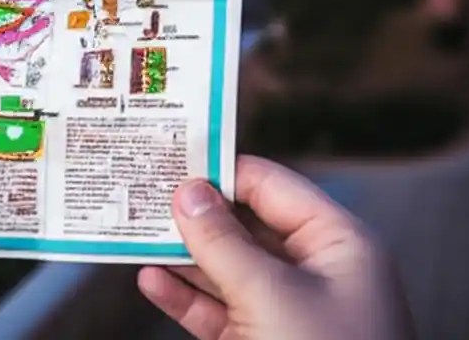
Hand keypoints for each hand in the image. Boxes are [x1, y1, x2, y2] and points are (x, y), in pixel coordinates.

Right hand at [138, 156, 413, 339]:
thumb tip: (188, 192)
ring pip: (225, 269)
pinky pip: (217, 311)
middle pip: (244, 226)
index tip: (168, 157)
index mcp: (337, 244)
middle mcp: (314, 272)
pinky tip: (150, 280)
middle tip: (140, 190)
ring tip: (130, 230)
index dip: (220, 170)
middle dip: (193, 213)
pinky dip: (183, 297)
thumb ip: (224, 243)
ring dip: (180, 254)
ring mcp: (288, 312)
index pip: (271, 186)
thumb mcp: (271, 296)